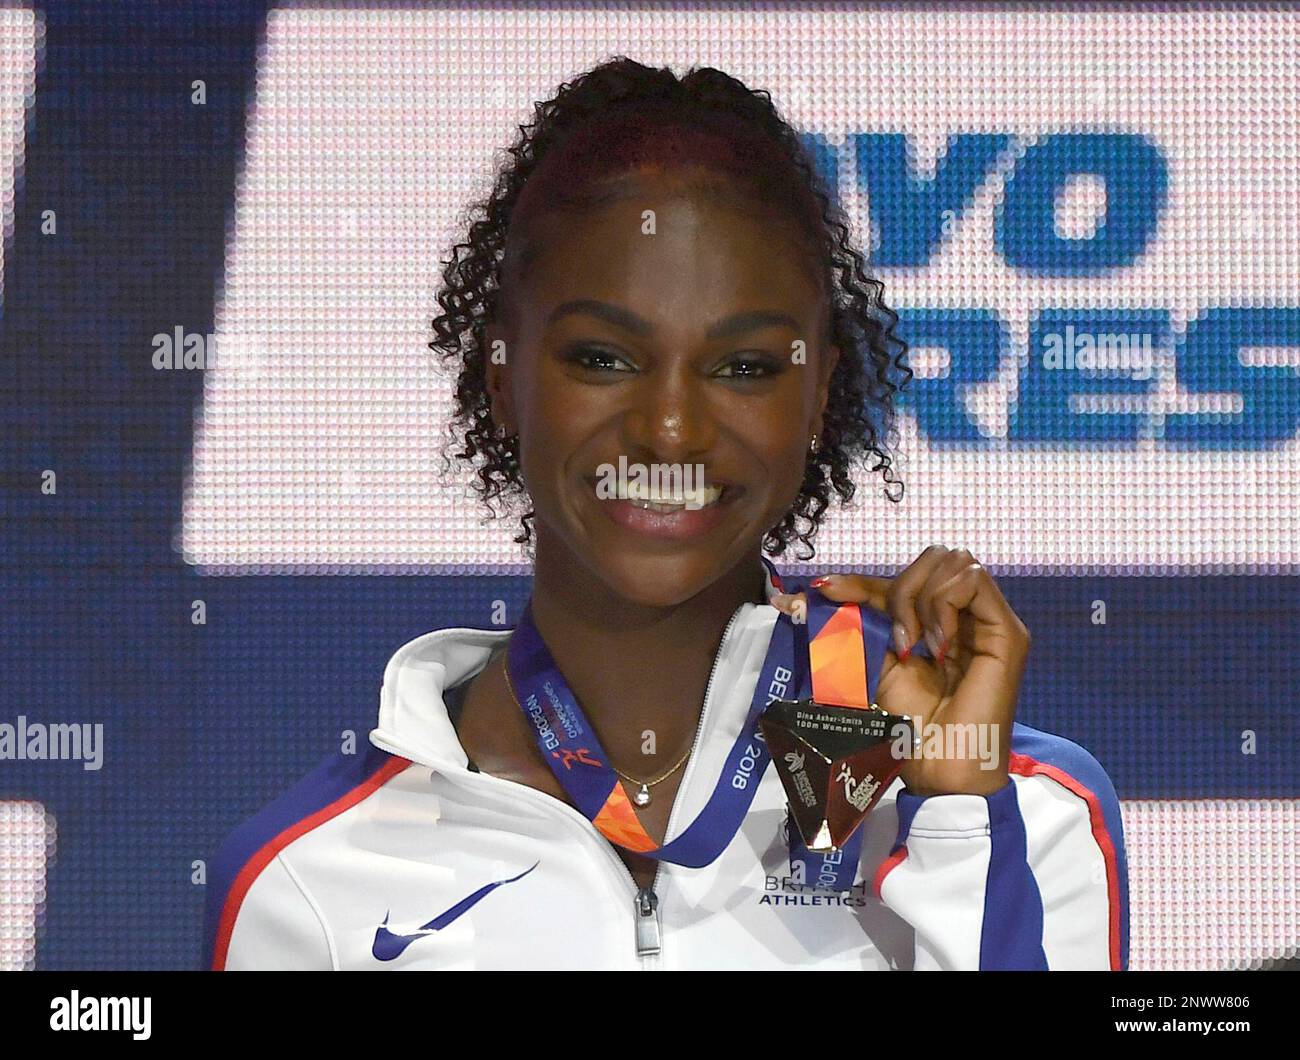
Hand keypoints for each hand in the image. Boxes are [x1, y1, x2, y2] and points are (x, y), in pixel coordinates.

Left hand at [770, 546, 1029, 796]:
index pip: (902, 578)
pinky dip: (944, 604)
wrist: (936, 769)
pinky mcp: (1008, 632)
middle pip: (934, 557)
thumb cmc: (906, 726)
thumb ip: (852, 624)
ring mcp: (989, 622)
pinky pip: (974, 580)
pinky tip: (935, 646)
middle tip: (893, 639)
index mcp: (935, 622)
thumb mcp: (870, 662)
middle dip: (898, 586)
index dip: (862, 580)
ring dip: (919, 598)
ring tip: (913, 646)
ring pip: (954, 562)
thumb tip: (805, 592)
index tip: (823, 590)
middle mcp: (966, 616)